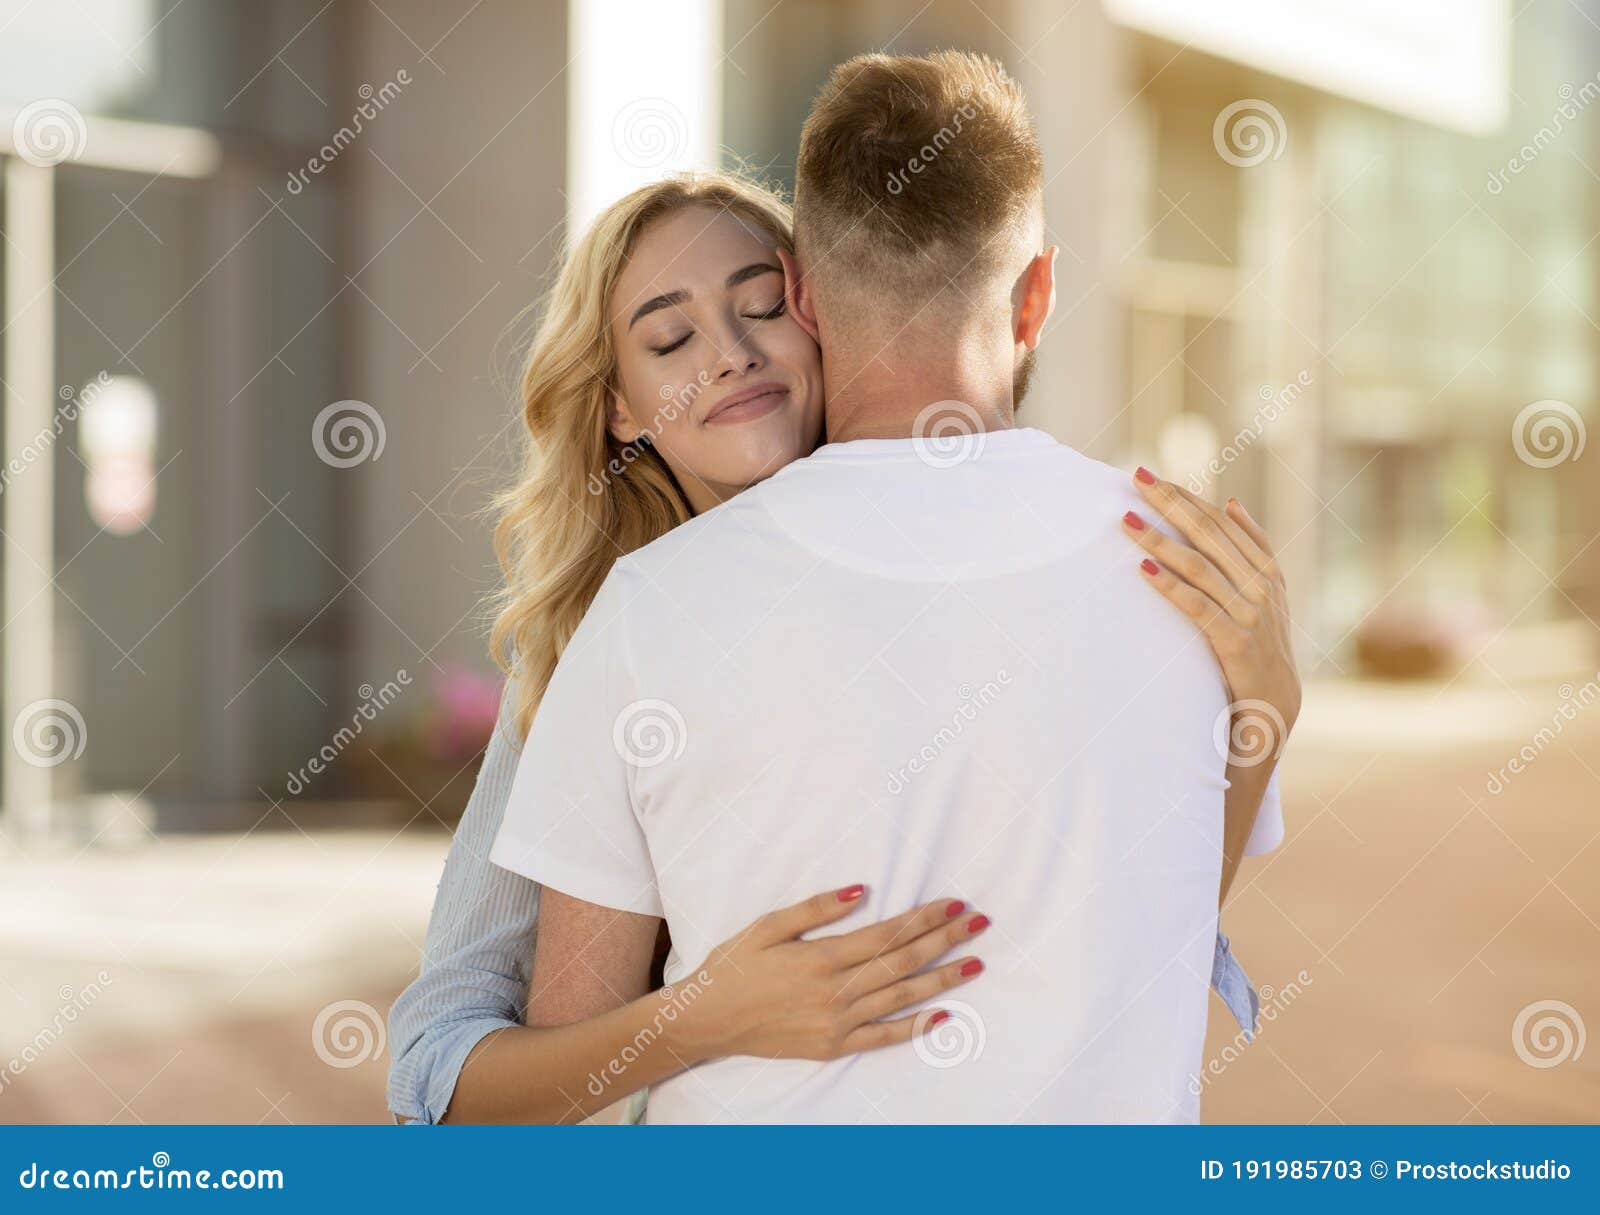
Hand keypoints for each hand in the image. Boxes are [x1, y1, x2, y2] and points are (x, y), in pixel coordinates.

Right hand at [672, 885, 989, 1061]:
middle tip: (979, 923)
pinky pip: (883, 1037)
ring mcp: (837, 1023)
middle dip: (945, 940)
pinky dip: (916, 1026)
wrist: (705, 1020)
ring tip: (975, 963)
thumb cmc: (733, 965)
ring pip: (902, 997)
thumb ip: (816, 908)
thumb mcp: (767, 926)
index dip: (925, 917)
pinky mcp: (833, 1046)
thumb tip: (862, 890)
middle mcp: (836, 992)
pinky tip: (944, 1014)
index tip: (955, 902)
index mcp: (821, 957)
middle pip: (903, 961)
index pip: (888, 933)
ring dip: (942, 979)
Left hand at [1120, 467, 1301, 748]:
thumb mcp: (1264, 594)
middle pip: (1209, 534)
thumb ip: (1251, 549)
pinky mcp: (1236, 643)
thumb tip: (1230, 502)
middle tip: (1135, 479)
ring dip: (1160, 541)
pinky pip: (1198, 607)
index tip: (1153, 477)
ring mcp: (1250, 614)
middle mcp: (1261, 587)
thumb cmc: (1258, 645)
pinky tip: (1143, 570)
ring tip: (1126, 521)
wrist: (1274, 706)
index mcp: (1266, 570)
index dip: (1187, 497)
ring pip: (1200, 566)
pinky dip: (1170, 586)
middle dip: (1170, 504)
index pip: (1221, 522)